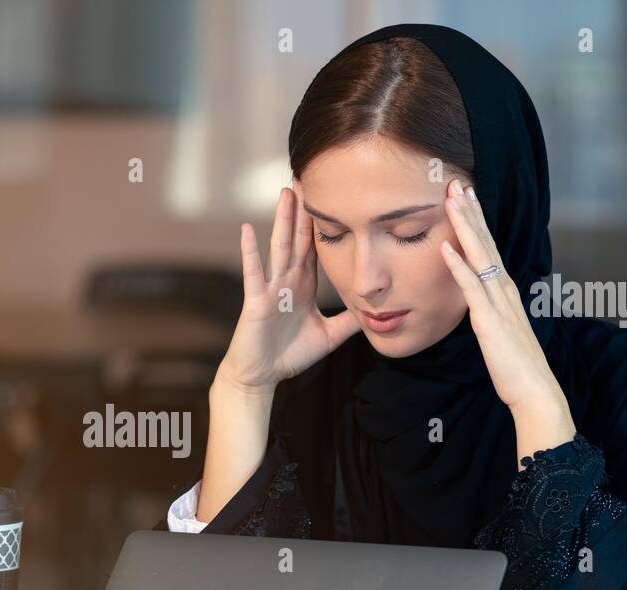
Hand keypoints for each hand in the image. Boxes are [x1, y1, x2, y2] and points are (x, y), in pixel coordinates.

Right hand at [217, 180, 361, 393]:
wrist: (261, 375)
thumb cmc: (289, 356)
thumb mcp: (330, 335)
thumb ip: (350, 321)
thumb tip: (378, 311)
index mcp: (304, 286)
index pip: (318, 248)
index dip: (326, 223)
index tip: (335, 197)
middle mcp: (288, 281)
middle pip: (300, 238)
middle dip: (305, 210)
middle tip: (311, 178)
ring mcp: (271, 287)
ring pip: (280, 247)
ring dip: (283, 219)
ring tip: (286, 191)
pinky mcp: (256, 300)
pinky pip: (254, 271)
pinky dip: (250, 250)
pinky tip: (247, 228)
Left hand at [440, 178, 575, 462]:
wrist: (535, 391)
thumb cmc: (517, 365)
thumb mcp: (500, 330)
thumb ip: (490, 310)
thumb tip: (478, 300)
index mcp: (505, 291)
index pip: (489, 248)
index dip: (477, 221)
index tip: (465, 197)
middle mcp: (504, 289)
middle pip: (486, 242)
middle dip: (471, 211)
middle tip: (457, 183)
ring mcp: (498, 302)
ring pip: (479, 255)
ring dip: (464, 226)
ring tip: (451, 199)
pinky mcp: (489, 320)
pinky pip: (471, 287)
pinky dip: (458, 265)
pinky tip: (445, 246)